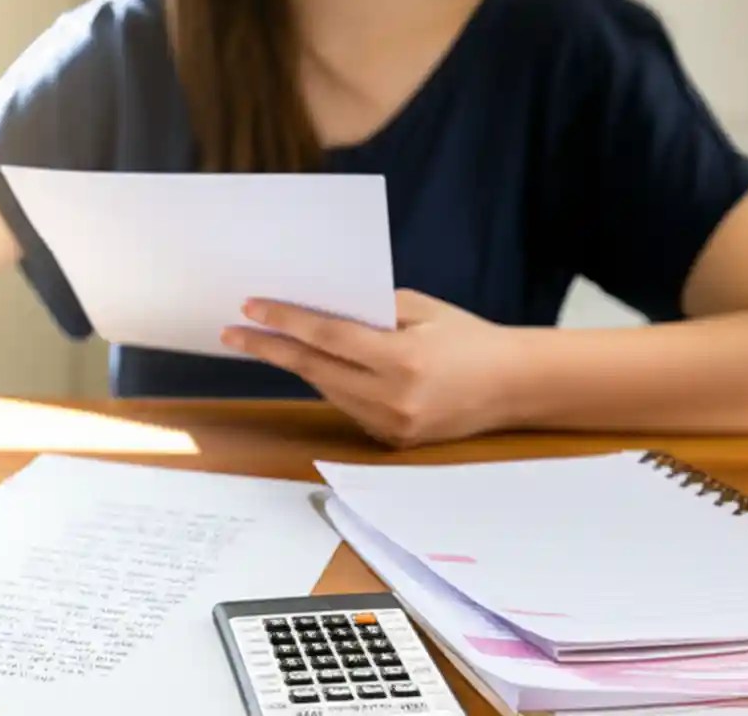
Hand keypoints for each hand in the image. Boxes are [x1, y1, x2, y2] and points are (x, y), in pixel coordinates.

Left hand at [221, 289, 526, 447]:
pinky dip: (326, 383)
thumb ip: (371, 310)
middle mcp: (393, 398)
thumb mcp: (422, 310)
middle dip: (270, 348)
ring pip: (326, 389)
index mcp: (403, 359)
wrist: (515, 388)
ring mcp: (391, 424)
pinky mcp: (392, 440)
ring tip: (264, 344)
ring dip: (295, 365)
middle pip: (315, 368)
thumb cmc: (468, 337)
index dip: (284, 322)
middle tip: (232, 333)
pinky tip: (308, 365)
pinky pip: (345, 406)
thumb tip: (317, 309)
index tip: (250, 309)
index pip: (328, 337)